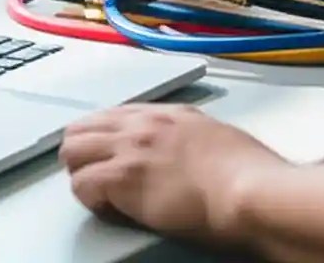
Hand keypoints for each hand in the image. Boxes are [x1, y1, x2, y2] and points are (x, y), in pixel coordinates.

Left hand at [59, 103, 288, 245]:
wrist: (251, 191)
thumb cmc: (251, 174)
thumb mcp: (222, 139)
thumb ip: (197, 140)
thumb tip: (194, 155)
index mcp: (170, 114)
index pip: (115, 115)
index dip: (107, 138)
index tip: (111, 156)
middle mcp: (144, 123)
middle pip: (83, 127)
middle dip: (83, 153)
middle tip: (96, 176)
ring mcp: (130, 148)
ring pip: (72, 151)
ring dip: (81, 172)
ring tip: (100, 193)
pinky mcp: (122, 177)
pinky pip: (81, 185)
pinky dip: (90, 199)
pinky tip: (111, 209)